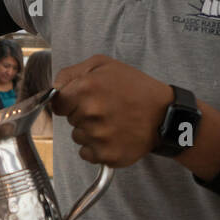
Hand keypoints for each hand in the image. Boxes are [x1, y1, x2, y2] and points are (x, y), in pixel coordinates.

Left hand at [51, 55, 172, 166]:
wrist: (165, 115)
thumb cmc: (135, 88)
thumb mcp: (104, 65)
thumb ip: (71, 73)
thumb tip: (54, 88)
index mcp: (85, 89)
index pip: (57, 103)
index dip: (69, 102)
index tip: (82, 101)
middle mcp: (89, 114)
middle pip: (70, 120)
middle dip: (83, 114)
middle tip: (106, 108)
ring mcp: (98, 136)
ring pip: (78, 137)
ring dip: (90, 132)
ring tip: (113, 122)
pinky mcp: (106, 155)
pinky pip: (87, 154)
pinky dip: (97, 148)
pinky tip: (114, 136)